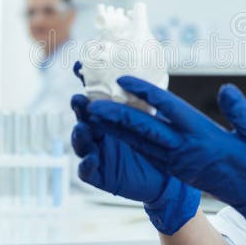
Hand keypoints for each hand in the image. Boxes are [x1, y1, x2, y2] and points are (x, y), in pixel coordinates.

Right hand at [70, 63, 199, 234]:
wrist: (167, 178)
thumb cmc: (159, 145)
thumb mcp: (155, 119)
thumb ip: (148, 100)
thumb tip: (153, 69)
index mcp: (110, 114)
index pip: (94, 93)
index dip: (84, 79)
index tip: (79, 66)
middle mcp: (98, 130)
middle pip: (83, 115)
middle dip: (79, 106)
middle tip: (78, 99)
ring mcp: (96, 152)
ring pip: (81, 141)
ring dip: (79, 134)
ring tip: (82, 127)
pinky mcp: (99, 175)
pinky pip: (87, 171)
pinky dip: (87, 165)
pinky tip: (92, 159)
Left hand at [87, 76, 245, 244]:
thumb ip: (241, 113)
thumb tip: (226, 89)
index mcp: (203, 139)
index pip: (167, 111)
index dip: (144, 93)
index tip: (122, 79)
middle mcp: (186, 152)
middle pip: (144, 129)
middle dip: (115, 116)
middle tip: (89, 103)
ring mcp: (181, 164)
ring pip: (142, 144)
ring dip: (117, 130)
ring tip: (95, 116)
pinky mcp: (182, 170)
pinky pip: (151, 154)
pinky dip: (133, 141)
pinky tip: (121, 133)